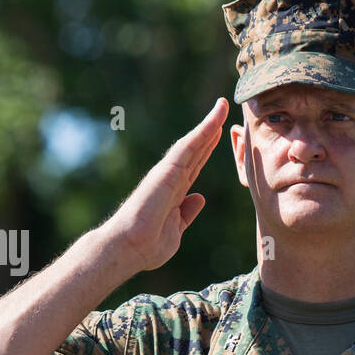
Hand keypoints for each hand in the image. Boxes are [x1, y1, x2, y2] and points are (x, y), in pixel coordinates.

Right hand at [101, 97, 229, 273]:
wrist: (131, 247)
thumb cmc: (148, 245)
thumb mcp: (177, 229)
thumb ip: (187, 212)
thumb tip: (199, 198)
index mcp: (175, 192)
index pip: (196, 165)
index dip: (208, 150)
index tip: (220, 135)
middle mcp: (173, 178)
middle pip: (197, 150)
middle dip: (210, 132)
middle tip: (223, 112)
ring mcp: (170, 173)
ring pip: (194, 144)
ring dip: (208, 124)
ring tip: (221, 107)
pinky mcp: (168, 171)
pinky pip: (188, 147)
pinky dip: (202, 132)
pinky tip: (214, 120)